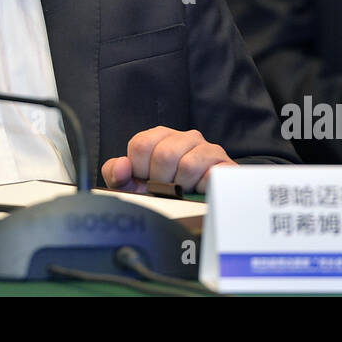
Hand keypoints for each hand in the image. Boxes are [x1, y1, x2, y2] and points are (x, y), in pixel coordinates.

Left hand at [101, 126, 235, 193]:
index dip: (140, 170)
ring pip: (188, 166)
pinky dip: (202, 188)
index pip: (141, 145)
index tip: (146, 180)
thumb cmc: (165, 192)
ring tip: (183, 191)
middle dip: (161, 181)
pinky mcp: (224, 164)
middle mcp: (185, 137)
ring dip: (182, 187)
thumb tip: (121, 167)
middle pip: (164, 154)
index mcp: (160, 136)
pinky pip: (211, 175)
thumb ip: (116, 174)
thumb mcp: (134, 185)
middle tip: (165, 189)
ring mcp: (207, 149)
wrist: (203, 204)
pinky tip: (199, 191)